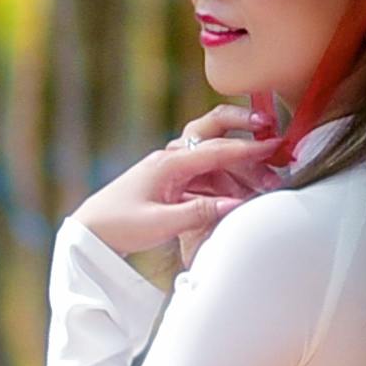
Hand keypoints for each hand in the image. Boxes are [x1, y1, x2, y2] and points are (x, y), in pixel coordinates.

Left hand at [77, 109, 297, 262]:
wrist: (90, 232)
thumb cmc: (118, 225)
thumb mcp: (160, 223)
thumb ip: (199, 213)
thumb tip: (236, 205)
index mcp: (168, 163)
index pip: (216, 149)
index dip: (249, 147)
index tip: (276, 145)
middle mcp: (171, 159)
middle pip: (213, 135)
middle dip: (244, 134)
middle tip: (274, 140)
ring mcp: (170, 170)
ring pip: (213, 161)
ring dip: (239, 169)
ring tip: (265, 184)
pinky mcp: (170, 184)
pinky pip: (205, 177)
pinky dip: (225, 183)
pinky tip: (241, 197)